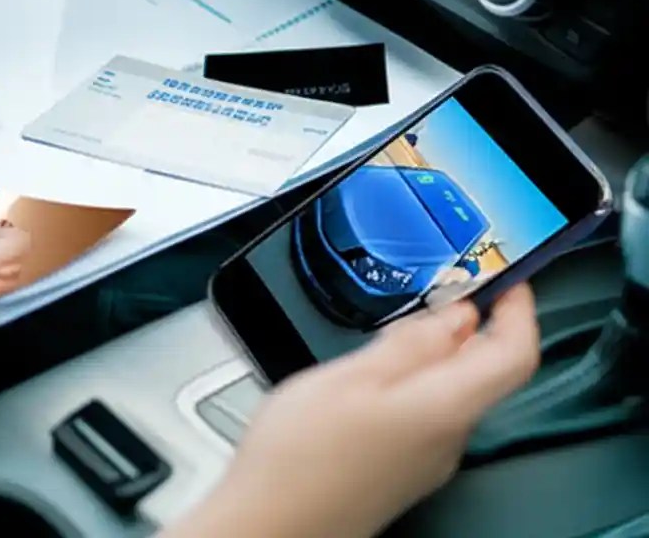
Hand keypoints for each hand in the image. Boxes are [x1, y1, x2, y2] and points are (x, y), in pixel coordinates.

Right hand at [170, 286, 540, 537]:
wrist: (270, 526)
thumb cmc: (299, 460)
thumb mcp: (347, 378)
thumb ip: (407, 344)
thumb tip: (453, 316)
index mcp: (444, 408)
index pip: (515, 352)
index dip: (518, 307)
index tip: (503, 277)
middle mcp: (448, 438)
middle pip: (485, 373)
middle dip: (470, 326)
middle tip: (440, 291)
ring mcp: (428, 460)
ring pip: (451, 393)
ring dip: (435, 355)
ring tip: (390, 334)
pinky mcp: (403, 472)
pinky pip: (426, 416)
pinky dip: (412, 383)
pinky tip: (367, 380)